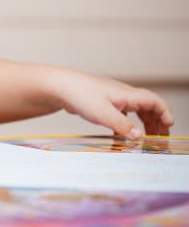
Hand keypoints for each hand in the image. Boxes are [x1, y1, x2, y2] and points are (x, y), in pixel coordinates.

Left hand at [51, 69, 173, 138]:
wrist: (58, 86)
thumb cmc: (80, 94)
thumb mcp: (103, 113)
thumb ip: (122, 126)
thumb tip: (140, 136)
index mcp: (127, 95)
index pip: (155, 101)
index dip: (164, 113)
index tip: (169, 127)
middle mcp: (122, 95)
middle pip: (147, 108)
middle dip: (157, 123)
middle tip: (160, 139)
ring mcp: (112, 98)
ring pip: (134, 111)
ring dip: (142, 125)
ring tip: (146, 139)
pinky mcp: (101, 103)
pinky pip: (120, 115)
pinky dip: (125, 126)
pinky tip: (121, 137)